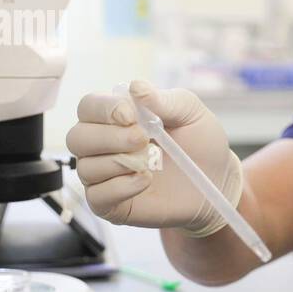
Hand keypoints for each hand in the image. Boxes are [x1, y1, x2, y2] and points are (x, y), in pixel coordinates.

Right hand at [65, 80, 240, 235]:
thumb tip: (136, 87)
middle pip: (77, 137)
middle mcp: (102, 145)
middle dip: (109, 137)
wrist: (216, 182)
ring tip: (150, 163)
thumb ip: (165, 100)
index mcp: (115, 118)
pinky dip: (121, 187)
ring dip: (118, 163)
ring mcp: (104, 176)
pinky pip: (97, 196)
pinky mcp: (111, 204)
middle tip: (142, 140)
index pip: (88, 107)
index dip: (104, 109)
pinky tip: (145, 180)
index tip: (131, 115)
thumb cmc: (200, 144)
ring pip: (85, 167)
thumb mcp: (191, 113)